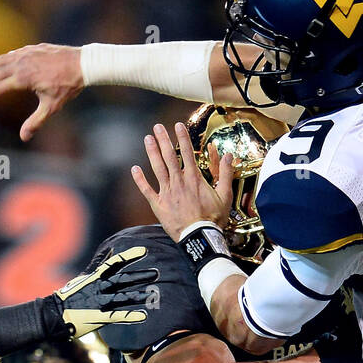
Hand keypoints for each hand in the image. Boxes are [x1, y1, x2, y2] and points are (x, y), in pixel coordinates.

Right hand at [0, 43, 82, 141]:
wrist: (81, 63)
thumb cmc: (67, 87)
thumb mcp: (51, 107)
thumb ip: (35, 121)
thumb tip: (23, 137)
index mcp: (23, 78)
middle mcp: (21, 64)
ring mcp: (26, 54)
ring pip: (2, 59)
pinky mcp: (32, 48)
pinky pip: (13, 53)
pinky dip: (3, 58)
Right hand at [52, 246, 157, 338]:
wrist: (55, 314)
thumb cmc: (68, 298)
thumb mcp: (82, 281)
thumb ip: (96, 272)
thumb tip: (107, 258)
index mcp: (95, 278)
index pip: (115, 263)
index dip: (130, 256)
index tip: (144, 250)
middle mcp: (100, 288)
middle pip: (123, 279)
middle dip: (140, 275)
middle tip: (156, 272)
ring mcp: (101, 302)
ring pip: (124, 297)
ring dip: (139, 295)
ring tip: (153, 294)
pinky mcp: (100, 317)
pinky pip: (119, 316)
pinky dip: (131, 316)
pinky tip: (144, 315)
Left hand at [131, 122, 233, 240]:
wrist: (199, 237)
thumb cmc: (213, 219)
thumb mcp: (224, 195)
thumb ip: (225, 173)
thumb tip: (228, 155)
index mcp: (194, 178)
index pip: (187, 152)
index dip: (182, 137)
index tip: (178, 125)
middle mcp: (179, 182)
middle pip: (169, 156)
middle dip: (163, 139)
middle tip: (157, 127)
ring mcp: (167, 192)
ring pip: (157, 168)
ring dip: (152, 152)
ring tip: (148, 139)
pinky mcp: (158, 205)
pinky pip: (147, 190)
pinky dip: (140, 180)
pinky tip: (134, 169)